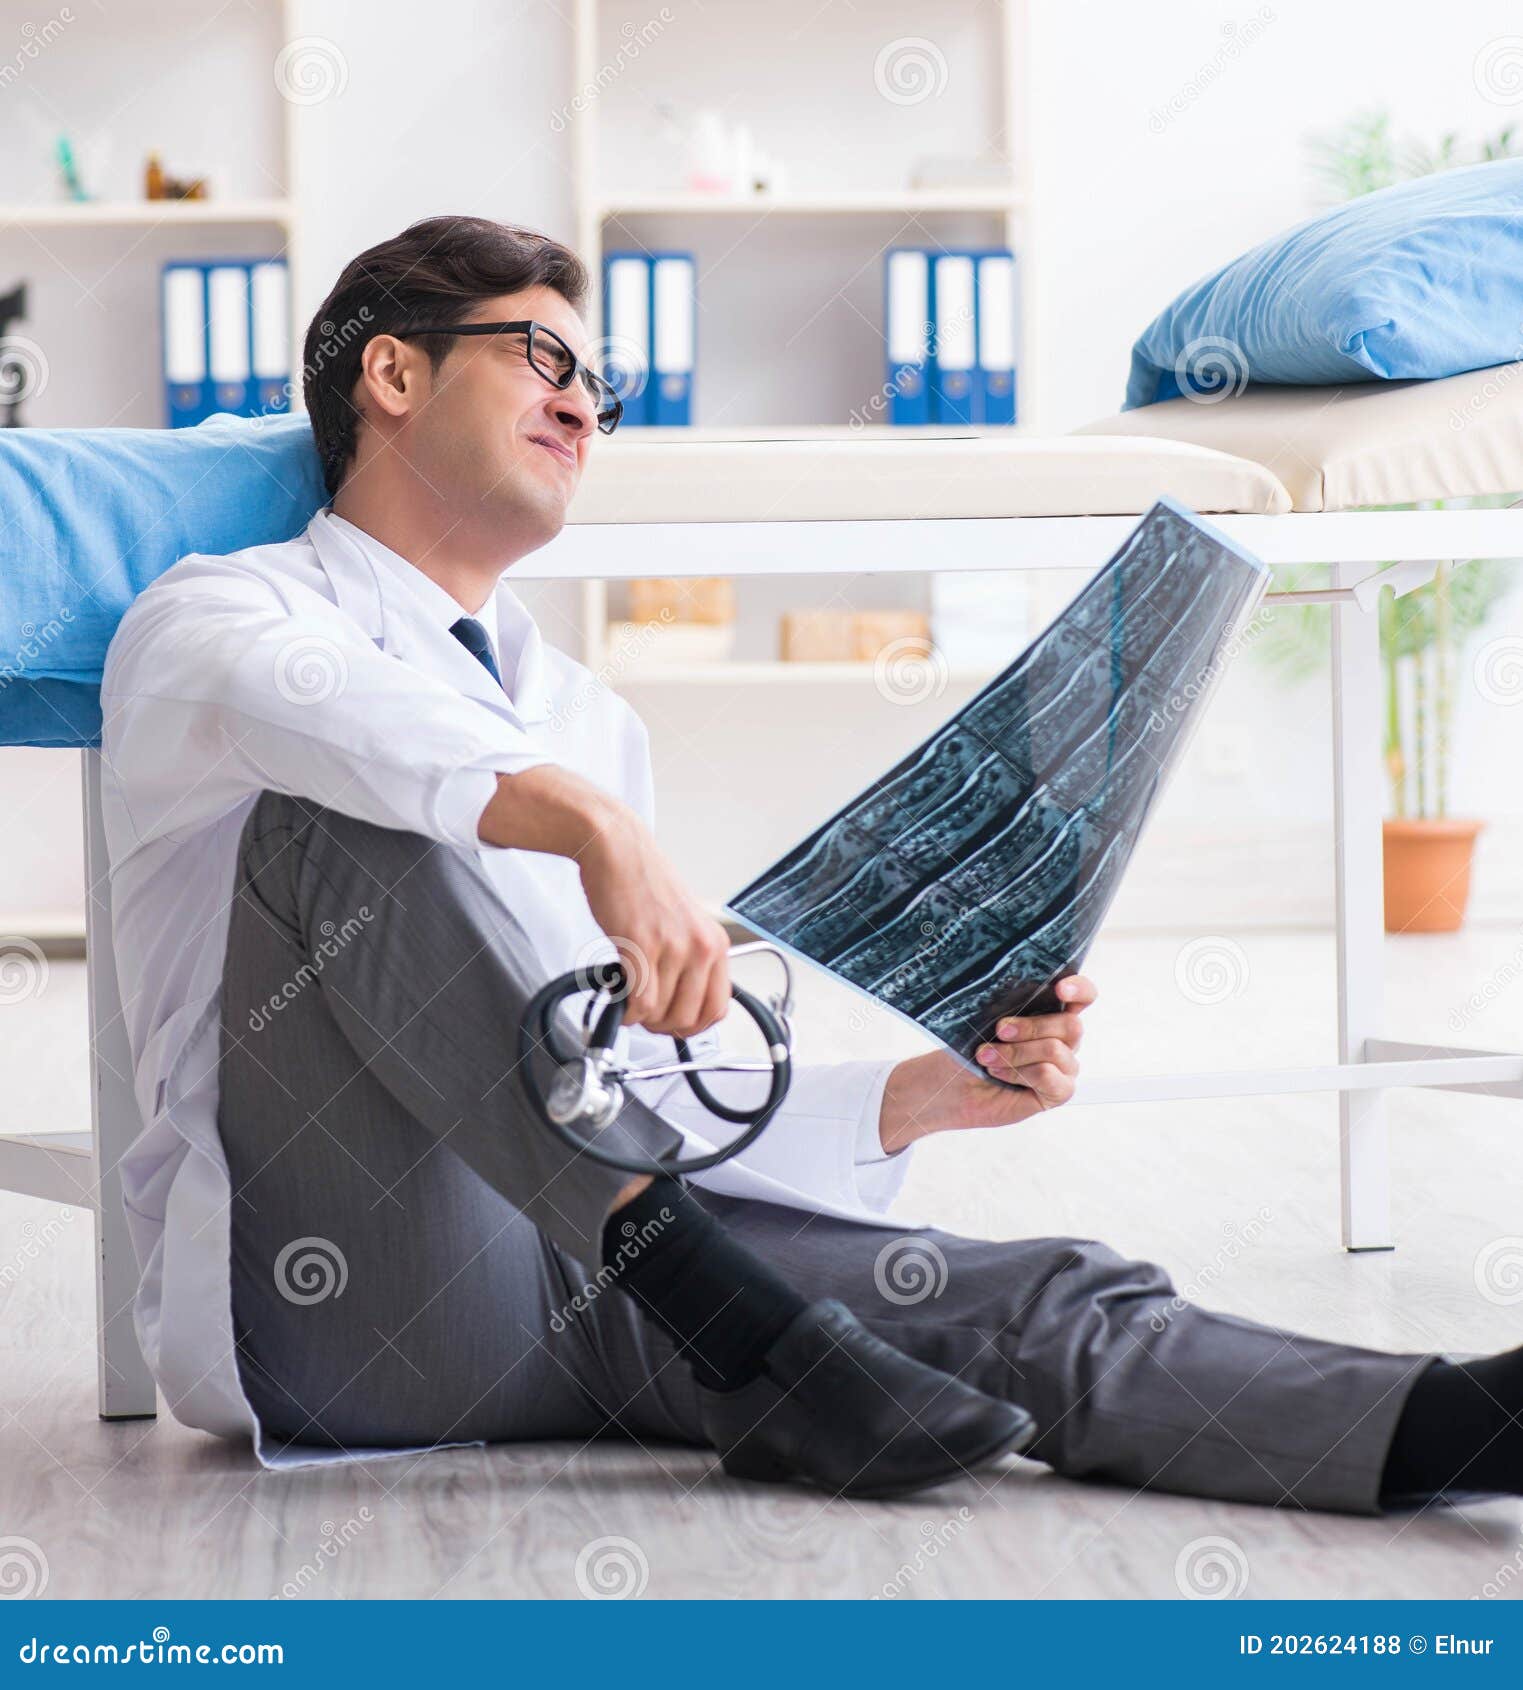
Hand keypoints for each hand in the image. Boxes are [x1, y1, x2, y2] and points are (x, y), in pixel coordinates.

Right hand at [577, 810, 731, 1035]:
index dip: (694, 1026)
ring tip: (631, 1001)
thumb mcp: (684, 922)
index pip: (718, 1008)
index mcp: (714, 942)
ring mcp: (672, 946)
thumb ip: (689, 958)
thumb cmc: (643, 881)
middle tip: (647, 1016)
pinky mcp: (641, 945)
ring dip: (642, 1017)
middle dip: (663, 1027)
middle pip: (688, 1017)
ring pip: (660, 1013)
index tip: (676, 1024)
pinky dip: (627, 1011)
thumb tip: (681, 998)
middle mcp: (699, 946)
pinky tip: (621, 998)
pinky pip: (639, 1001)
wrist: (617, 849)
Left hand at [877, 974, 1097, 1153]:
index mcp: (1053, 1012)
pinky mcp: (1057, 1092)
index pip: (1084, 996)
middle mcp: (1064, 1040)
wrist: (951, 1083)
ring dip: (1016, 1053)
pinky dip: (1018, 1072)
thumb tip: (1015, 990)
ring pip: (1055, 1050)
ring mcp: (1064, 1067)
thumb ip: (1009, 1004)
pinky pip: (1049, 1076)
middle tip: (999, 1030)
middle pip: (1072, 1025)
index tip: (1059, 989)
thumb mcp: (986, 1018)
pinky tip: (998, 1073)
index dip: (1079, 990)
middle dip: (1031, 1026)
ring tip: (987, 1056)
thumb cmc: (969, 1046)